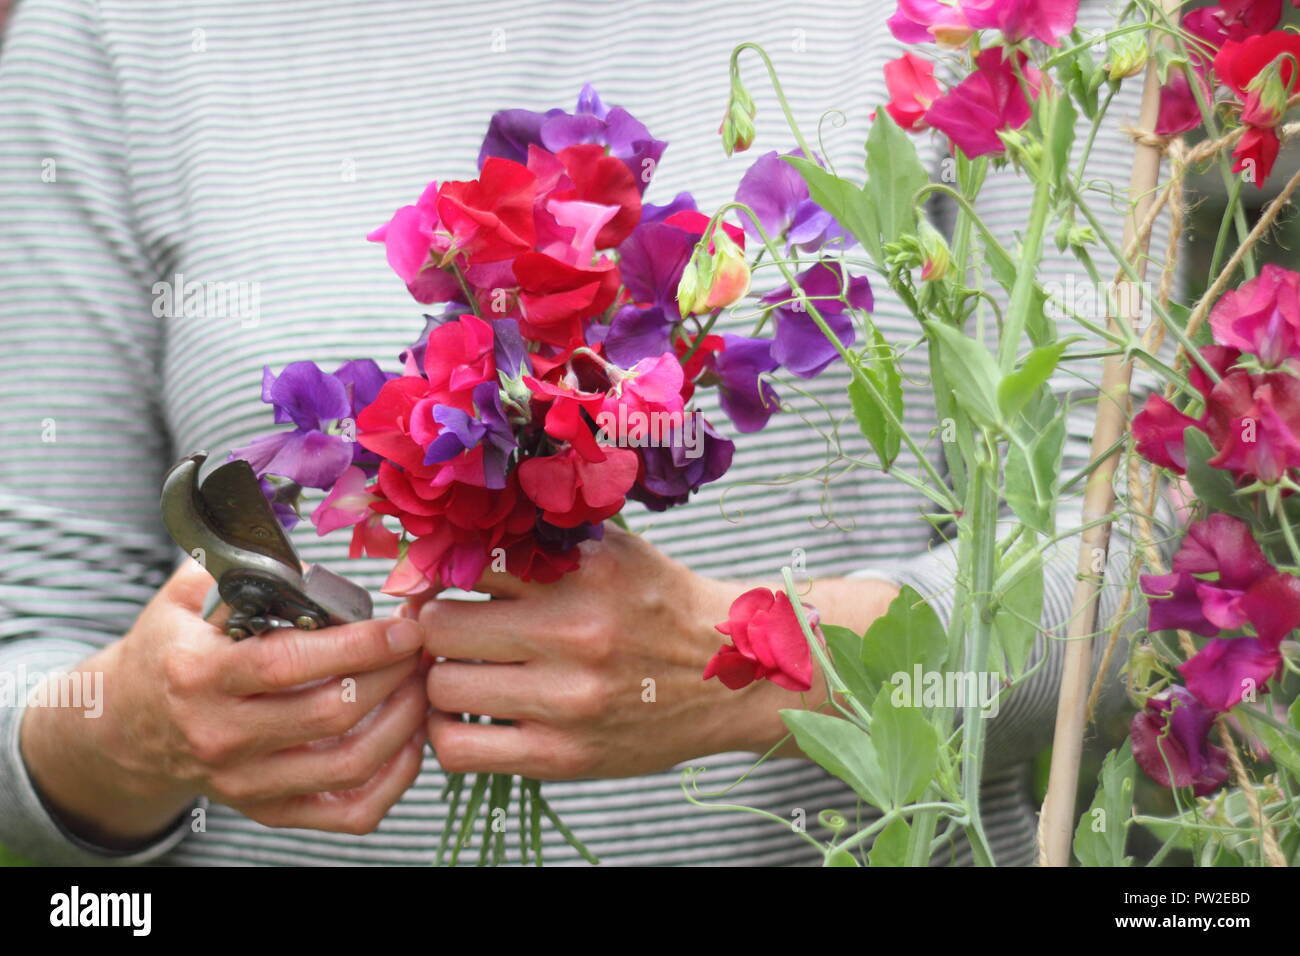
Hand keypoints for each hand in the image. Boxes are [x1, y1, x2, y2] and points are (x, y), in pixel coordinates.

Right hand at [20, 559, 429, 847]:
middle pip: (330, 714)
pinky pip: (347, 811)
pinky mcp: (268, 809)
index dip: (357, 646)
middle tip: (423, 647)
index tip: (404, 626)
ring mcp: (245, 781)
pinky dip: (393, 783)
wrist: (125, 729)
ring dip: (403, 724)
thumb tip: (291, 531)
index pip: (288, 664)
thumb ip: (237, 566)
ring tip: (423, 684)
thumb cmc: (169, 651)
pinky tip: (410, 742)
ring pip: (348, 765)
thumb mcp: (183, 599)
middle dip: (393, 677)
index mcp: (200, 675)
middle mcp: (221, 735)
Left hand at [415, 530, 892, 779]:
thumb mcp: (612, 550)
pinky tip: (469, 713)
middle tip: (444, 627)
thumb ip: (542, 536)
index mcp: (584, 571)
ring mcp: (568, 700)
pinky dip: (448, 730)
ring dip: (441, 677)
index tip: (438, 579)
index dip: (437, 570)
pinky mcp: (564, 756)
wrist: (731, 675)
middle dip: (433, 626)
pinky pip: (461, 747)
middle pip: (439, 627)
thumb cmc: (659, 604)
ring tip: (462, 669)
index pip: (465, 561)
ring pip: (443, 686)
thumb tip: (453, 527)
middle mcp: (574, 632)